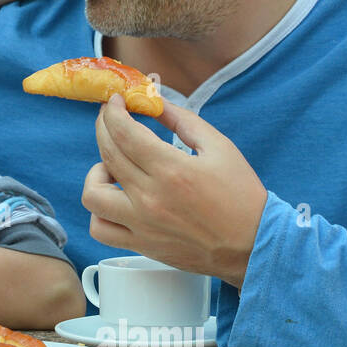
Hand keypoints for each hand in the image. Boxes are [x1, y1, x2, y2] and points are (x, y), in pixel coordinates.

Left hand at [81, 95, 267, 286]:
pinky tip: (114, 198)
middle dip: (104, 127)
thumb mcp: (219, 147)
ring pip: (92, 195)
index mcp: (172, 170)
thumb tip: (154, 101)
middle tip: (110, 120)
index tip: (116, 102)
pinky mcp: (141, 245)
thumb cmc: (241, 196)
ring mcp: (142, 224)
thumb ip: (183, 120)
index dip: (114, 112)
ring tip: (113, 166)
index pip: (125, 132)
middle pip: (107, 154)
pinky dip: (99, 211)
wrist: (253, 245)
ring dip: (96, 173)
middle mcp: (151, 197)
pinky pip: (100, 229)